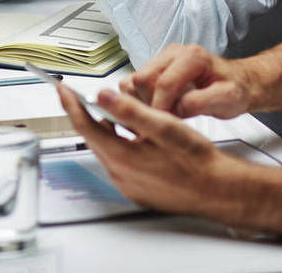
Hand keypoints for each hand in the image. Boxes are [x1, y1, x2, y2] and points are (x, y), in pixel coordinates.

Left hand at [58, 84, 235, 213]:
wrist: (219, 191)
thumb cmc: (198, 162)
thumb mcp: (164, 127)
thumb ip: (130, 111)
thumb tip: (102, 97)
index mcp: (122, 158)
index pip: (85, 126)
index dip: (71, 104)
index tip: (62, 89)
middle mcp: (120, 174)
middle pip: (94, 138)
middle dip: (88, 115)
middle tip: (83, 96)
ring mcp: (128, 184)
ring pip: (107, 149)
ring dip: (106, 129)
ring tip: (112, 111)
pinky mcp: (138, 189)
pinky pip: (120, 162)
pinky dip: (119, 144)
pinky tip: (132, 135)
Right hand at [122, 44, 253, 118]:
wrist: (237, 82)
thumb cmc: (234, 89)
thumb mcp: (229, 98)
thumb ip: (202, 102)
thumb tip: (177, 108)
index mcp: (192, 57)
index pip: (163, 83)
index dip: (160, 108)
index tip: (164, 125)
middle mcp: (173, 53)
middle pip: (141, 79)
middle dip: (149, 104)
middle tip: (164, 120)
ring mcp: (161, 59)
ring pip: (133, 81)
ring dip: (142, 102)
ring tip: (163, 115)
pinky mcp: (154, 68)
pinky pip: (134, 84)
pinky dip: (140, 100)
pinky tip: (159, 109)